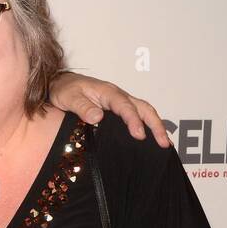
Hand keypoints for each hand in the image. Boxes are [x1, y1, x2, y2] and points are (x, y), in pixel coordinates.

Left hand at [48, 71, 170, 146]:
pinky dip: (148, 125)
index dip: (134, 121)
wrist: (60, 83)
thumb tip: (98, 117)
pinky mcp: (118, 109)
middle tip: (164, 143)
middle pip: (144, 108)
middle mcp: (118, 95)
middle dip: (156, 125)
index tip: (140, 135)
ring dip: (156, 125)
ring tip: (165, 143)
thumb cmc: (65, 89)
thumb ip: (82, 107)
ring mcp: (120, 102)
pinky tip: (152, 139)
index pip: (125, 107)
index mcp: (108, 92)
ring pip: (144, 111)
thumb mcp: (69, 98)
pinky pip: (138, 115)